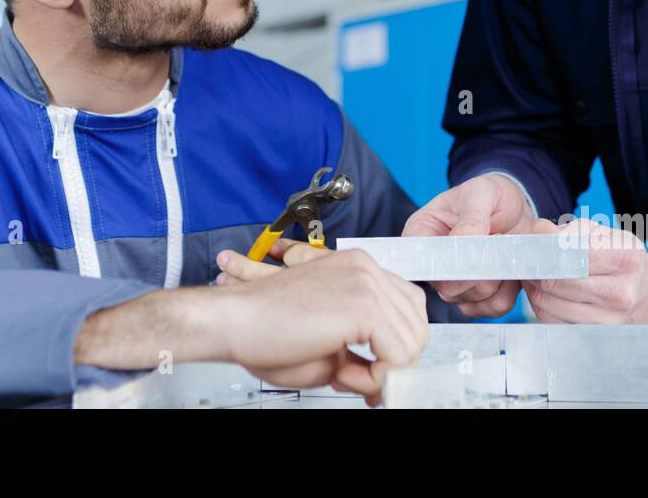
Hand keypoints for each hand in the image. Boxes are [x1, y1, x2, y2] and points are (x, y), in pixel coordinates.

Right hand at [213, 246, 428, 405]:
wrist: (231, 321)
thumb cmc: (264, 329)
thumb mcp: (326, 338)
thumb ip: (362, 349)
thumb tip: (386, 374)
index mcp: (357, 269)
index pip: (407, 308)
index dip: (394, 346)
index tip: (368, 372)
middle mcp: (366, 268)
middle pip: (416, 324)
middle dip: (392, 362)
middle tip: (355, 379)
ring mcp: (366, 283)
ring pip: (411, 343)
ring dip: (379, 372)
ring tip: (340, 374)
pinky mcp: (363, 305)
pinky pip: (397, 357)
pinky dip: (374, 378)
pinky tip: (341, 374)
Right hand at [401, 172, 538, 316]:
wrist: (517, 210)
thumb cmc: (492, 196)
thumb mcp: (482, 193)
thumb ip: (472, 216)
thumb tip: (464, 239)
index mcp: (422, 232)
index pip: (420, 258)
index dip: (446, 260)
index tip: (473, 249)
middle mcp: (433, 263)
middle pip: (445, 286)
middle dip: (478, 269)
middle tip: (497, 240)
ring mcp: (453, 284)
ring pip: (468, 299)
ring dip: (494, 278)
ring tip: (503, 250)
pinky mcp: (476, 298)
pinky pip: (491, 307)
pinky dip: (507, 291)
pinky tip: (510, 269)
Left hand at [523, 217, 647, 323]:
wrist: (647, 294)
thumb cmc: (618, 258)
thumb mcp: (600, 234)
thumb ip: (566, 232)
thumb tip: (538, 233)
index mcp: (625, 259)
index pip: (567, 257)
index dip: (541, 251)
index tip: (530, 247)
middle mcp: (621, 294)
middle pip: (555, 283)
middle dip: (534, 271)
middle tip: (528, 262)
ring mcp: (610, 321)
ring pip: (548, 305)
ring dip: (535, 290)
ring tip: (538, 277)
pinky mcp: (596, 337)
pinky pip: (552, 322)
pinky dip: (543, 307)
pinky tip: (548, 295)